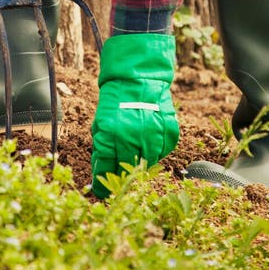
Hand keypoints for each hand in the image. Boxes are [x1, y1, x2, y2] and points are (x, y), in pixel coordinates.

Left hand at [91, 33, 178, 198]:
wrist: (138, 78)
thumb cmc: (115, 100)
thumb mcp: (100, 122)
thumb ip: (101, 147)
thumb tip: (101, 171)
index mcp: (109, 135)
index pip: (105, 169)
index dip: (102, 184)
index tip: (101, 192)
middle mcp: (131, 138)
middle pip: (127, 171)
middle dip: (121, 179)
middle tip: (119, 180)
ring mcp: (152, 136)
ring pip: (147, 165)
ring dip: (139, 165)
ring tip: (134, 158)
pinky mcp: (168, 132)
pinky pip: (163, 152)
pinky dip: (155, 152)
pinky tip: (148, 143)